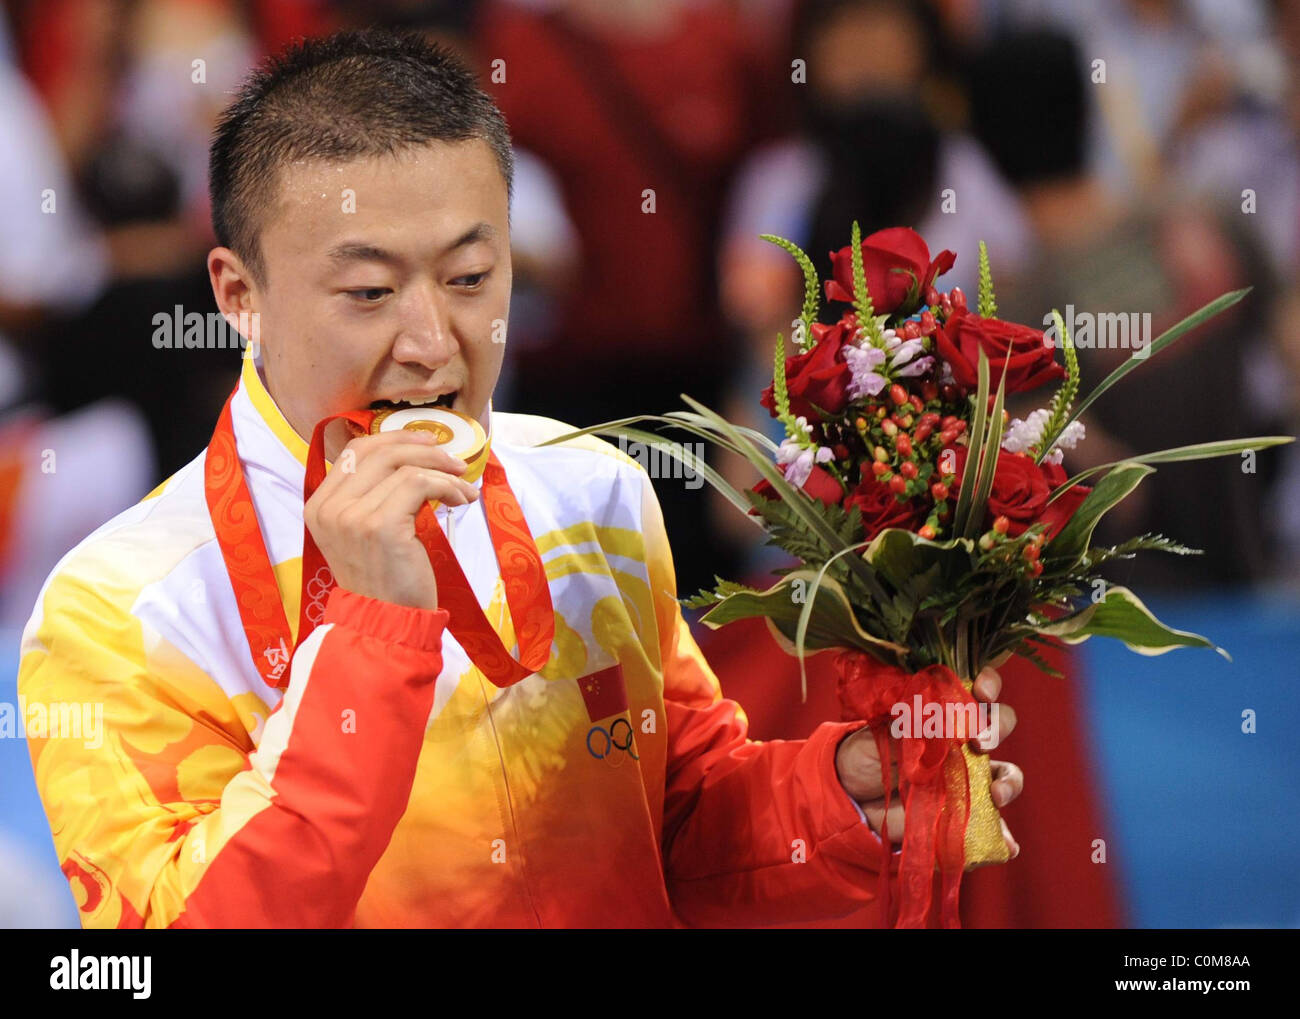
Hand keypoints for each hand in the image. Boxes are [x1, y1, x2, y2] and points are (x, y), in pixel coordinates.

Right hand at [303, 429, 479, 609]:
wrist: (385, 623)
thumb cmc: (384, 580)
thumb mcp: (364, 533)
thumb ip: (370, 497)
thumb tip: (410, 456)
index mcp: (320, 505)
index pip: (354, 451)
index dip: (394, 439)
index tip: (427, 443)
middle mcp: (329, 508)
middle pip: (379, 451)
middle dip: (423, 449)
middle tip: (453, 462)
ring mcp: (352, 517)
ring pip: (404, 466)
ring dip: (443, 472)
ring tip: (463, 489)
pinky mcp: (380, 526)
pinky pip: (420, 484)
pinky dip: (447, 486)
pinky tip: (459, 501)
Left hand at [834, 657, 1023, 856]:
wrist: (852, 797)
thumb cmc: (867, 755)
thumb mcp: (877, 734)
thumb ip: (903, 726)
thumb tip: (927, 722)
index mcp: (944, 712)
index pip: (976, 690)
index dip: (988, 685)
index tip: (983, 692)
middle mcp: (963, 742)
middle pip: (1000, 726)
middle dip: (998, 727)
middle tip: (979, 742)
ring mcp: (968, 779)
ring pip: (1006, 775)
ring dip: (1009, 782)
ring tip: (996, 796)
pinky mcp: (965, 813)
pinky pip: (994, 826)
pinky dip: (1005, 836)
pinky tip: (1007, 844)